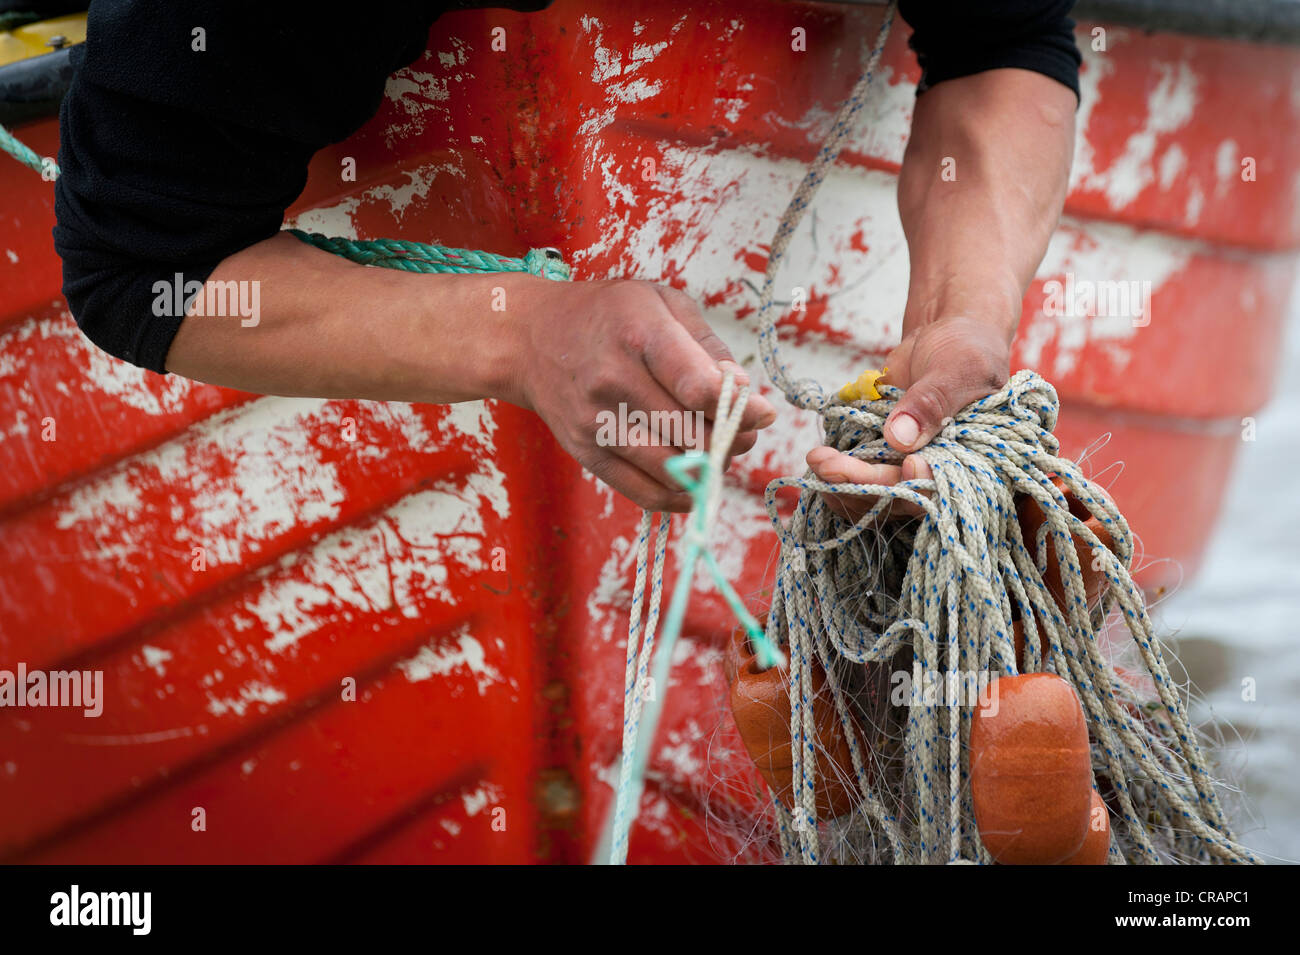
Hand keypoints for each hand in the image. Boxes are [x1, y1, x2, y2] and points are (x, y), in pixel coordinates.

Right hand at [509, 279, 776, 511]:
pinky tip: (695, 482)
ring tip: (719, 450)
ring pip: (672, 469)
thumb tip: (744, 392)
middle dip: (730, 440)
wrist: (529, 339)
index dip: (741, 409)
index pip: (698, 387)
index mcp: (638, 334)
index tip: (762, 412)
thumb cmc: (607, 315)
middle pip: (691, 434)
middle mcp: (613, 380)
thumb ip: (707, 346)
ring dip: (709, 468)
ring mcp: (595, 421)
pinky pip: (644, 492)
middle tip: (742, 432)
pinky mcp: (586, 452)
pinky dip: (680, 496)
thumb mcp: (661, 302)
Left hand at [807, 315, 1010, 522]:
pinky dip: (839, 471)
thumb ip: (931, 401)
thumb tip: (899, 438)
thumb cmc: (967, 348)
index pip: (942, 485)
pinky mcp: (883, 448)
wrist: (945, 333)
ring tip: (817, 460)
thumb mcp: (957, 368)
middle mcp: (938, 466)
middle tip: (828, 466)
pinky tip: (820, 461)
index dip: (919, 483)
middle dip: (864, 482)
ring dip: (844, 480)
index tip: (905, 463)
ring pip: (875, 488)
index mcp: (969, 457)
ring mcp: (908, 459)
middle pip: (900, 492)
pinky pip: (859, 471)